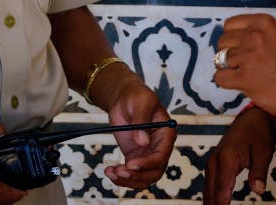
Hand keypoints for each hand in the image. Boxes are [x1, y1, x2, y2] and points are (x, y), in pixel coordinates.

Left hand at [102, 73, 175, 189]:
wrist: (124, 98)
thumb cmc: (137, 96)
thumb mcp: (141, 102)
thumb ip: (141, 120)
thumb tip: (143, 142)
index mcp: (166, 134)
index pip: (162, 156)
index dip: (148, 163)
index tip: (131, 164)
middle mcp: (159, 147)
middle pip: (155, 172)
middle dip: (138, 175)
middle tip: (120, 171)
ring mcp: (147, 154)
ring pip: (143, 178)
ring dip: (128, 180)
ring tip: (112, 172)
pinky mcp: (135, 157)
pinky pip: (132, 174)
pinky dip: (121, 178)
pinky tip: (109, 171)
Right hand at [204, 108, 275, 204]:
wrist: (252, 116)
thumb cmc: (258, 131)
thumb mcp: (263, 151)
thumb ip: (259, 171)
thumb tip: (258, 190)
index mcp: (227, 158)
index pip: (221, 190)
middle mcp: (216, 161)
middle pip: (211, 192)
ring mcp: (213, 161)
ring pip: (208, 189)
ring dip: (211, 203)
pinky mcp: (215, 163)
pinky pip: (210, 183)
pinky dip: (211, 195)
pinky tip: (214, 204)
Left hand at [213, 13, 275, 120]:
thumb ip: (261, 34)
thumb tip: (240, 39)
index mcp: (263, 23)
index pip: (230, 24)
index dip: (231, 37)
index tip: (237, 46)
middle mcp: (253, 36)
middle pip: (223, 41)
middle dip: (228, 52)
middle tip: (239, 63)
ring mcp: (247, 57)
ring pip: (220, 59)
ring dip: (228, 67)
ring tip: (241, 74)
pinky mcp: (244, 78)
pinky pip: (220, 77)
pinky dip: (225, 81)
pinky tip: (236, 83)